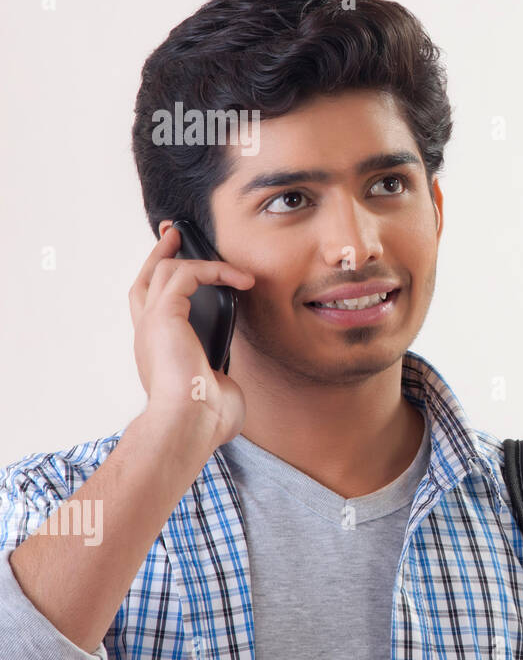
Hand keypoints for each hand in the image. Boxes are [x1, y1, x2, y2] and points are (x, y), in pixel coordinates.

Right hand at [128, 224, 254, 448]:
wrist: (187, 425)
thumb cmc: (204, 420)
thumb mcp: (215, 391)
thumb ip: (216, 378)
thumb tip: (225, 379)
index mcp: (157, 352)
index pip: (152, 308)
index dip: (162, 285)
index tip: (177, 267)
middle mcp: (148, 334)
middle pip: (146, 280)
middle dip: (160, 254)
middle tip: (175, 234)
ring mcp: (152, 323)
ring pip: (164, 271)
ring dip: (199, 261)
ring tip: (231, 265)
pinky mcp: (164, 315)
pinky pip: (186, 274)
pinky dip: (214, 270)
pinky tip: (241, 280)